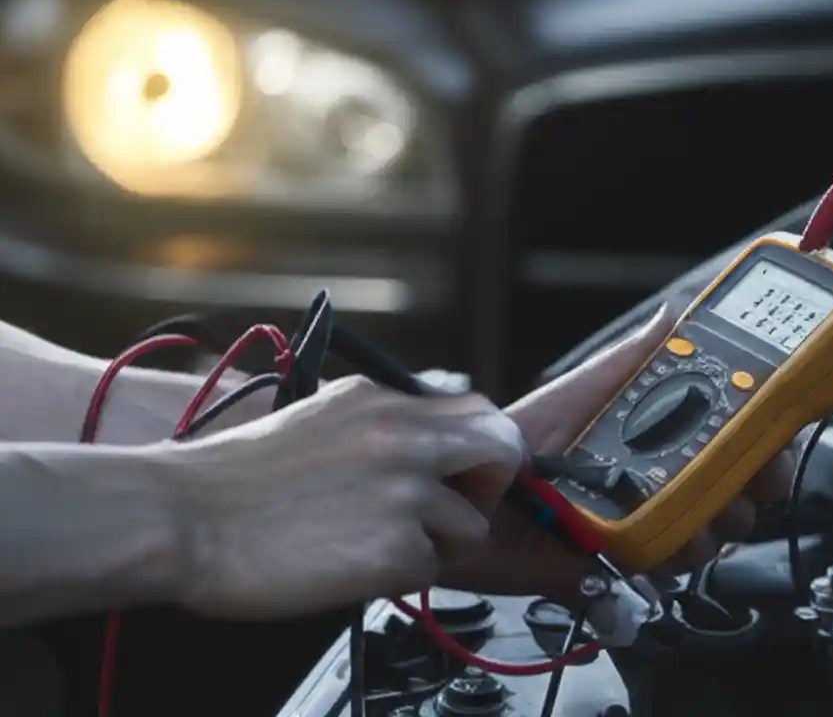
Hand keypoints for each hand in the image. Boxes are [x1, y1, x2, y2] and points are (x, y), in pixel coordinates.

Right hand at [164, 375, 522, 618]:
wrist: (181, 518)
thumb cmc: (233, 479)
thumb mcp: (318, 419)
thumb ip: (377, 426)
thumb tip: (422, 443)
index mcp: (382, 402)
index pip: (478, 410)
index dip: (483, 445)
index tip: (471, 470)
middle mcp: (405, 439)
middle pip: (504, 451)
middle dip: (489, 484)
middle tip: (452, 509)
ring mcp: (406, 494)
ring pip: (471, 524)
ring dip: (435, 541)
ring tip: (374, 544)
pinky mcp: (397, 549)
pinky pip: (430, 570)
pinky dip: (398, 576)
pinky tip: (350, 565)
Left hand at [438, 305, 793, 602]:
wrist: (473, 495)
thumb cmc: (521, 435)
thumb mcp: (581, 388)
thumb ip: (629, 358)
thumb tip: (671, 316)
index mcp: (658, 431)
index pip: (731, 432)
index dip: (763, 436)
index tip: (777, 433)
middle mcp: (662, 476)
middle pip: (737, 485)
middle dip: (756, 484)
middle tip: (755, 479)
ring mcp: (648, 518)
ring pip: (716, 528)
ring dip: (721, 522)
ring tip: (700, 511)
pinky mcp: (628, 558)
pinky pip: (674, 564)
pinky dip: (681, 555)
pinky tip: (668, 540)